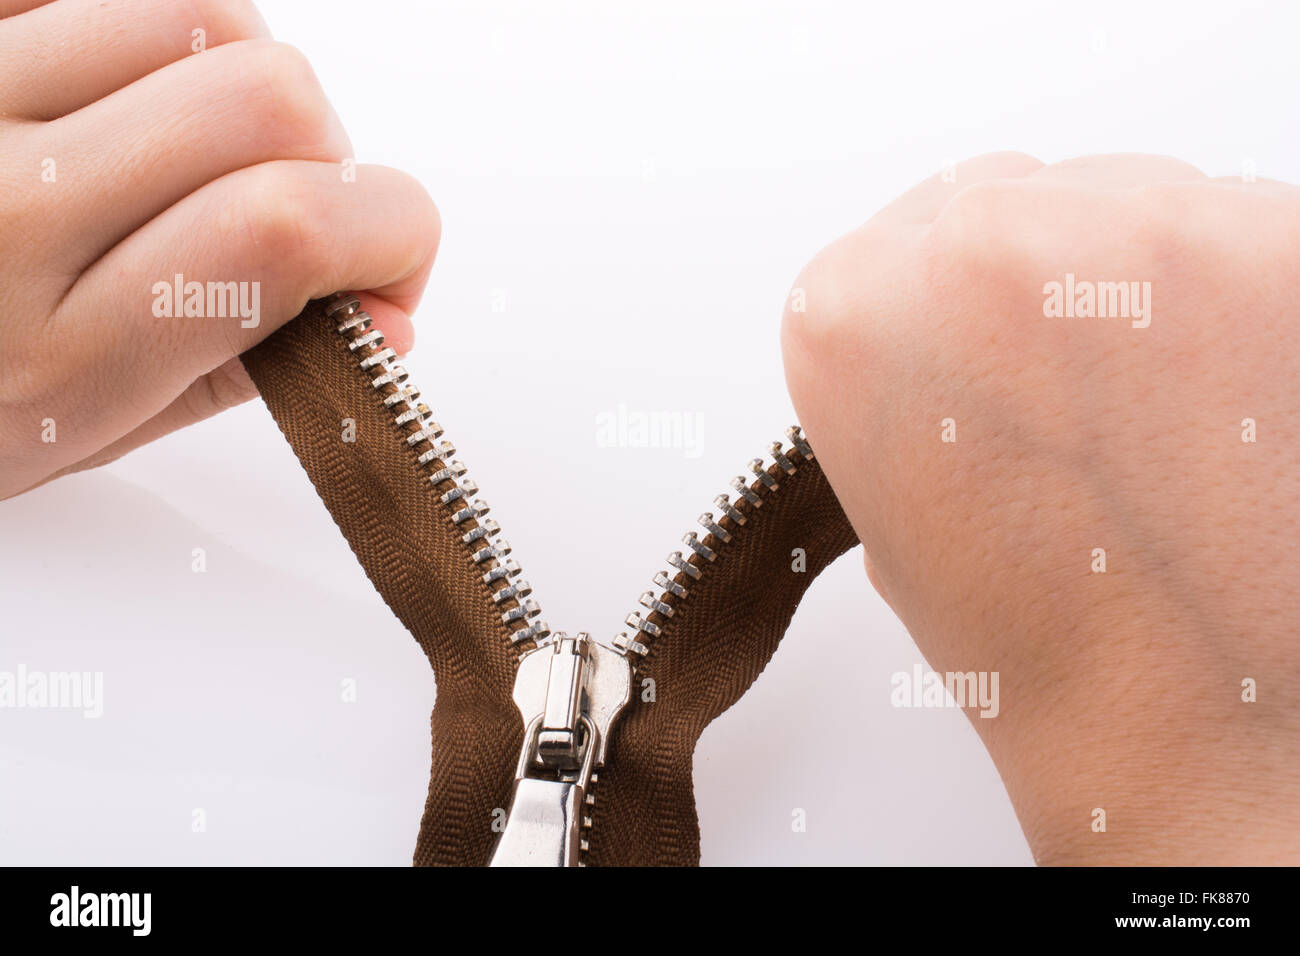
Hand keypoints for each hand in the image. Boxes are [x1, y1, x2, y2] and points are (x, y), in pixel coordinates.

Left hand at [0, 0, 439, 498]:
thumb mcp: (88, 434)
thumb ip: (242, 370)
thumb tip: (380, 318)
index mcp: (60, 351)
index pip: (287, 229)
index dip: (394, 231)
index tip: (388, 265)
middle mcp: (1, 212)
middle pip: (264, 97)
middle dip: (328, 154)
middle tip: (297, 207)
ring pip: (192, 12)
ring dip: (241, 79)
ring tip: (200, 143)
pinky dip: (141, 21)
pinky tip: (125, 88)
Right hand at [782, 152, 1299, 863]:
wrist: (1220, 739)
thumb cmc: (1059, 657)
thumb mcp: (895, 513)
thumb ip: (903, 392)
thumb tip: (953, 338)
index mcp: (856, 323)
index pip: (883, 250)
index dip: (934, 317)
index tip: (969, 357)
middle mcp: (989, 251)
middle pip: (1002, 204)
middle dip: (1026, 286)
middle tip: (1067, 389)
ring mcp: (1151, 233)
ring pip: (1125, 201)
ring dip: (1134, 282)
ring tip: (1159, 409)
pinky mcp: (1289, 243)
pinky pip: (1239, 229)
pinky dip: (1239, 299)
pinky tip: (1232, 399)